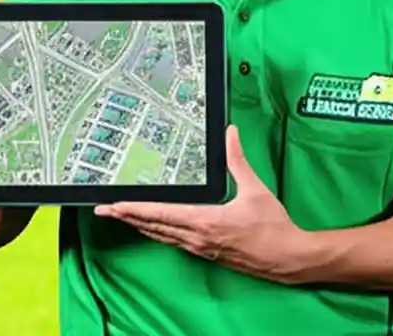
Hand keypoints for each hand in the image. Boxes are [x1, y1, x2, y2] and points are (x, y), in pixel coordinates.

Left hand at [94, 124, 311, 284]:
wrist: (289, 258)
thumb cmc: (273, 226)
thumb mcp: (255, 189)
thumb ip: (237, 160)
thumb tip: (230, 133)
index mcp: (205, 220)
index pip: (160, 213)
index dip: (134, 208)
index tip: (114, 205)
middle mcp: (197, 237)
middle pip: (152, 226)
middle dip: (126, 217)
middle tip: (103, 210)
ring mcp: (200, 248)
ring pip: (161, 236)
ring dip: (139, 226)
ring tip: (120, 217)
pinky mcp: (207, 254)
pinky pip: (174, 242)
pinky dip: (157, 233)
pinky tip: (151, 229)